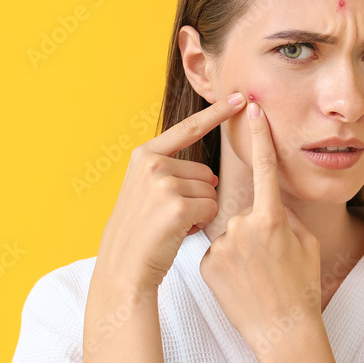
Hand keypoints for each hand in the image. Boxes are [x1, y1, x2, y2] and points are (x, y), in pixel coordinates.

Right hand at [93, 92, 246, 293]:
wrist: (123, 266)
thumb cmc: (141, 230)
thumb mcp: (145, 190)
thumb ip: (171, 171)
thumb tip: (214, 174)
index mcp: (144, 155)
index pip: (189, 128)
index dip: (217, 113)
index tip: (239, 97)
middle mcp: (152, 164)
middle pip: (207, 172)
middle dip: (199, 195)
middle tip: (171, 214)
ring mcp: (163, 184)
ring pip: (211, 190)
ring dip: (201, 210)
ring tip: (172, 224)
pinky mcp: (176, 206)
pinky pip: (212, 207)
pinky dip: (202, 222)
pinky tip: (178, 232)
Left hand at [199, 102, 322, 357]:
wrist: (282, 331)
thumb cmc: (301, 288)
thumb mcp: (305, 244)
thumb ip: (284, 215)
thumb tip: (269, 202)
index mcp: (273, 217)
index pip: (264, 168)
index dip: (259, 137)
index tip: (251, 109)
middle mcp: (243, 225)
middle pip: (243, 211)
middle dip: (253, 229)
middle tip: (270, 262)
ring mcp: (222, 244)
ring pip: (227, 233)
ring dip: (238, 250)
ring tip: (254, 278)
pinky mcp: (205, 263)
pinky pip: (214, 252)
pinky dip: (225, 265)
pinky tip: (239, 285)